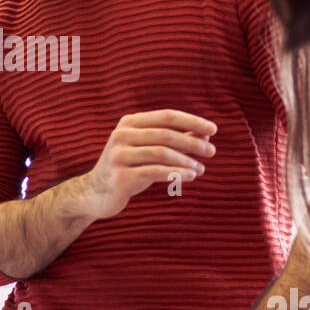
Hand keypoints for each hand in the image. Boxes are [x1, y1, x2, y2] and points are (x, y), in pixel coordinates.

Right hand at [76, 110, 215, 219]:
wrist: (96, 193)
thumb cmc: (129, 168)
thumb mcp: (150, 151)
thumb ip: (175, 140)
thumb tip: (205, 135)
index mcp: (129, 123)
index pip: (166, 116)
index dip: (191, 121)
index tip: (213, 130)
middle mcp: (121, 135)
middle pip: (165, 134)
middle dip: (192, 143)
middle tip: (211, 152)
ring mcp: (119, 155)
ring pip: (161, 153)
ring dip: (186, 160)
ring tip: (201, 168)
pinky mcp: (120, 176)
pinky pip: (154, 172)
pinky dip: (175, 173)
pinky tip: (190, 176)